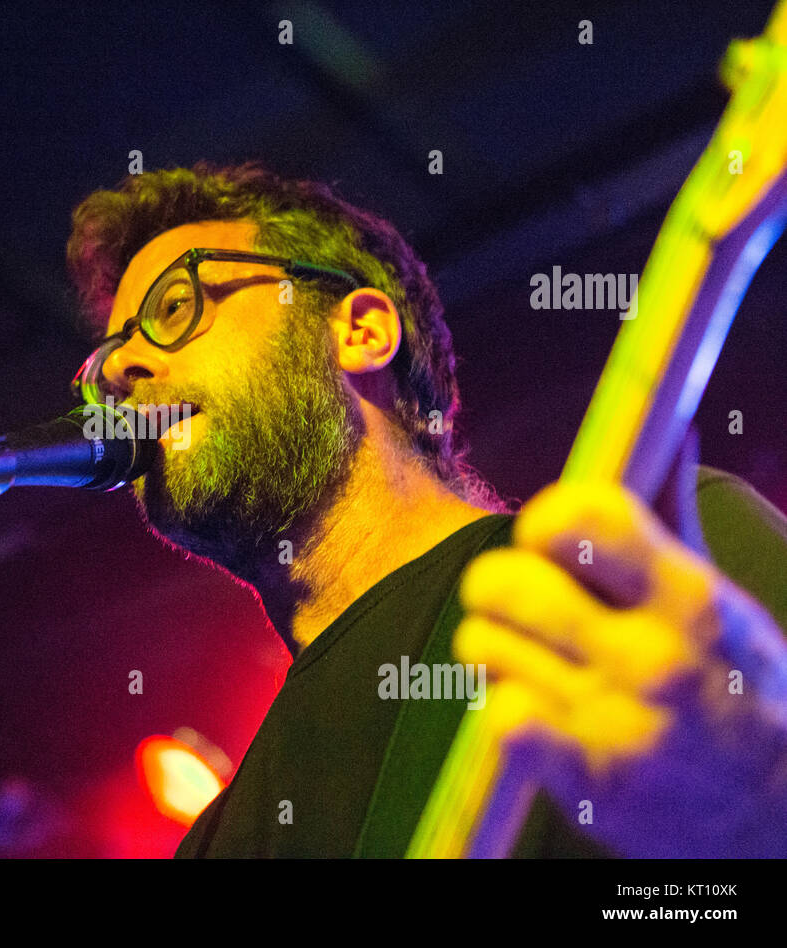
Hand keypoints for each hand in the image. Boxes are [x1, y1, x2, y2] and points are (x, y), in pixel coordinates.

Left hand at [453, 480, 786, 856]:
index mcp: (687, 597)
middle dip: (501, 589)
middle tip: (527, 609)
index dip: (544, 521)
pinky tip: (540, 716)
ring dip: (500, 653)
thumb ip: (666, 514)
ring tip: (545, 668)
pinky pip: (500, 719)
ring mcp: (618, 725)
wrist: (774, 816)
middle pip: (502, 582)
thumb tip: (664, 426)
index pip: (575, 518)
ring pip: (484, 646)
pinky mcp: (588, 782)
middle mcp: (653, 658)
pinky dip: (508, 714)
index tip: (549, 541)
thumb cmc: (735, 687)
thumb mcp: (715, 599)